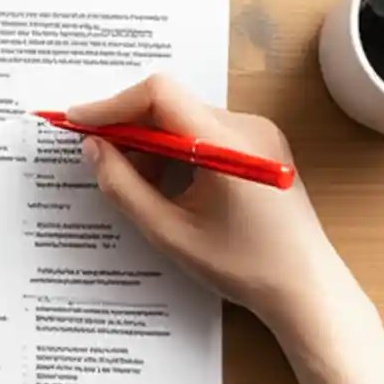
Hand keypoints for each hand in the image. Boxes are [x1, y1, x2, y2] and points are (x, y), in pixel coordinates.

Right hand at [69, 75, 357, 333]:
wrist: (305, 288)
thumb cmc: (244, 266)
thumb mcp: (170, 232)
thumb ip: (124, 187)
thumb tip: (93, 150)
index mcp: (227, 143)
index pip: (159, 95)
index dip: (112, 105)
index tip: (78, 123)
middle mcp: (245, 126)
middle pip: (169, 105)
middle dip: (128, 129)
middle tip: (99, 162)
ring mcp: (256, 134)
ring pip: (183, 120)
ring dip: (150, 144)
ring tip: (136, 186)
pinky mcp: (259, 146)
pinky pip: (202, 133)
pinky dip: (174, 151)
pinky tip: (165, 186)